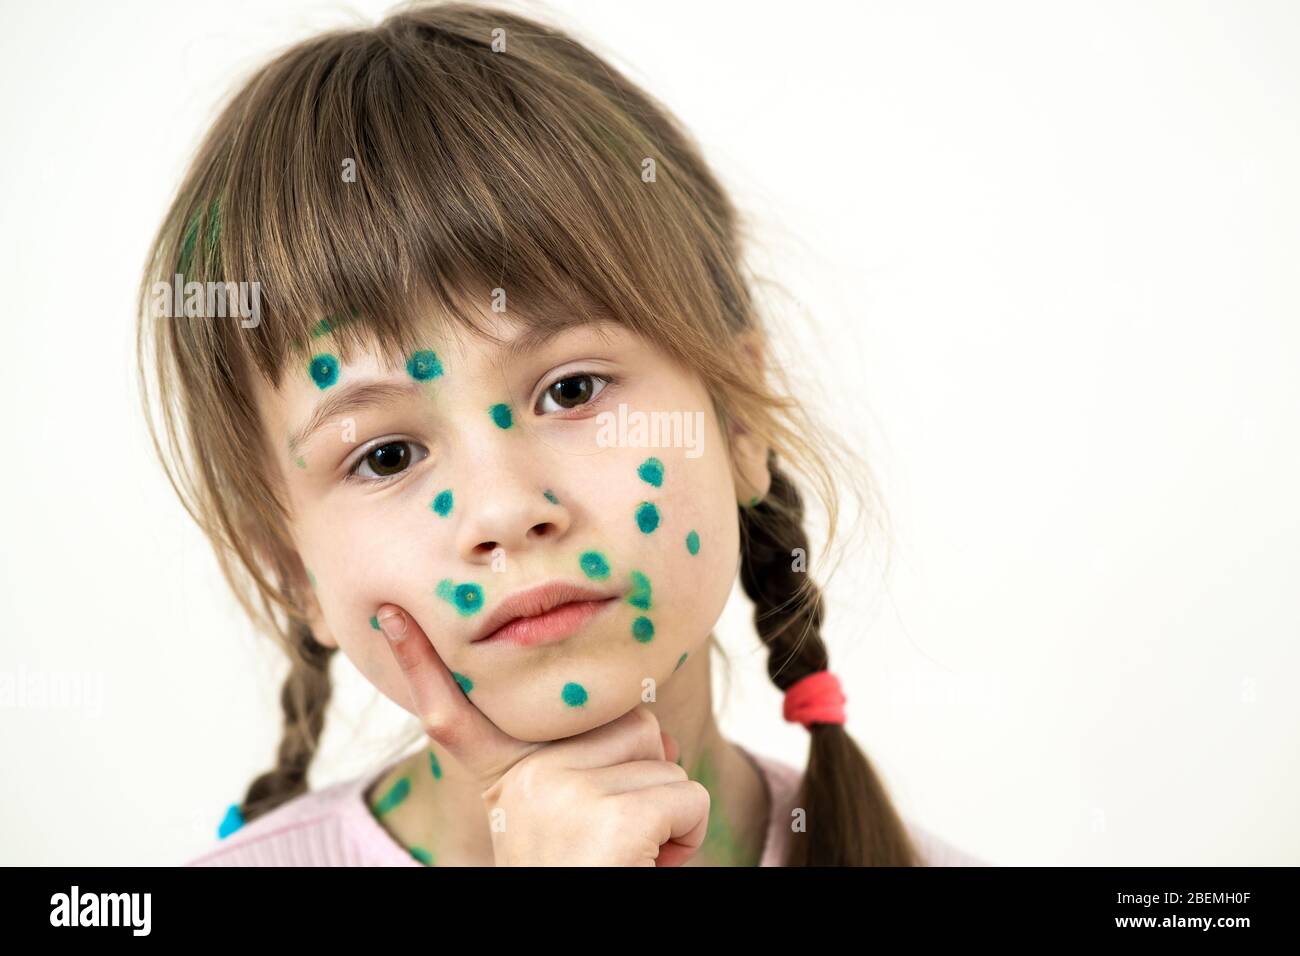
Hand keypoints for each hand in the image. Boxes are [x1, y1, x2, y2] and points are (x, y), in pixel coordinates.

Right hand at [376, 604, 709, 865]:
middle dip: (644, 775)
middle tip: (618, 832)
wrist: (570, 946)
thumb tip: (659, 733)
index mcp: (504, 778)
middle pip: (625, 722)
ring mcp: (561, 793)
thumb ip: (592, 764)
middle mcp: (523, 778)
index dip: (420, 663)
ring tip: (631, 852)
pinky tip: (649, 863)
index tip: (391, 615)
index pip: (453, 714)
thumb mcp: (571, 817)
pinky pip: (687, 796)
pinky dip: (689, 834)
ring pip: (663, 758)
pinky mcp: (609, 818)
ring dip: (669, 809)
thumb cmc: (590, 873)